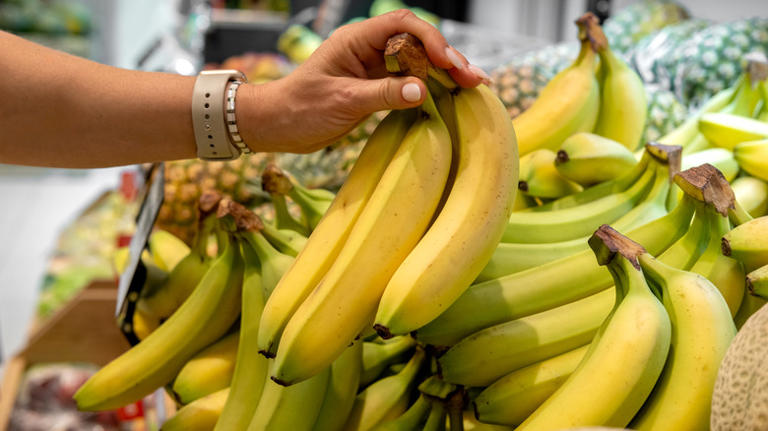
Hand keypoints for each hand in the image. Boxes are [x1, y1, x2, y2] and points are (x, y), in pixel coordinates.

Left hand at [238, 9, 489, 153]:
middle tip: (474, 79)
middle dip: (447, 58)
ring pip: (417, 62)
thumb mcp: (343, 102)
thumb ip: (383, 94)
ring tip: (474, 86)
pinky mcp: (375, 87)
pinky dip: (430, 88)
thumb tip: (422, 90)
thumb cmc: (300, 109)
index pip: (403, 26)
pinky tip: (450, 97)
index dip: (432, 40)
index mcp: (356, 40)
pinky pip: (408, 82)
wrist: (277, 126)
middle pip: (417, 43)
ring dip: (444, 73)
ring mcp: (373, 68)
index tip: (450, 62)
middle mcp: (368, 49)